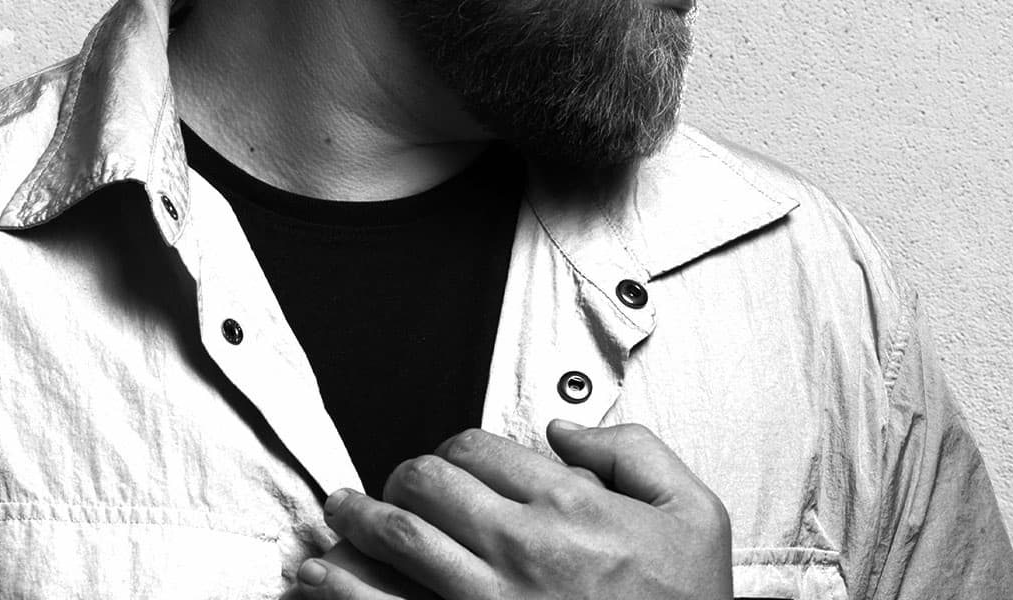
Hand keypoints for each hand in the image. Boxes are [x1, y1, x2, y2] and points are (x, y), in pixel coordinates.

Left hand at [294, 420, 731, 597]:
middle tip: (383, 486)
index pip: (479, 450)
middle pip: (427, 487)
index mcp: (572, 506)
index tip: (446, 466)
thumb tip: (563, 429)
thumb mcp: (696, 516)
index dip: (453, 451)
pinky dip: (343, 592)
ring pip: (398, 544)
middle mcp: (523, 549)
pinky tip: (317, 580)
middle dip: (396, 479)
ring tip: (332, 517)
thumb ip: (635, 450)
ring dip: (353, 524)